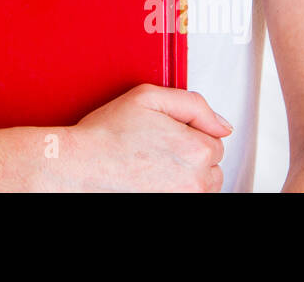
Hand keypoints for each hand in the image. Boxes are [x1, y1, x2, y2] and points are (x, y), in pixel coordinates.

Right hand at [48, 83, 231, 191]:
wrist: (81, 165)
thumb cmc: (107, 134)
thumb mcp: (148, 97)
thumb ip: (193, 104)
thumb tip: (222, 124)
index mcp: (195, 148)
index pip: (215, 140)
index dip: (188, 132)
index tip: (164, 133)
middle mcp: (195, 180)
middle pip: (211, 166)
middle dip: (190, 156)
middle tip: (157, 148)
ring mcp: (184, 199)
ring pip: (202, 186)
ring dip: (185, 176)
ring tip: (154, 165)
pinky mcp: (172, 208)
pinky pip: (187, 196)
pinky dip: (175, 189)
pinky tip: (154, 180)